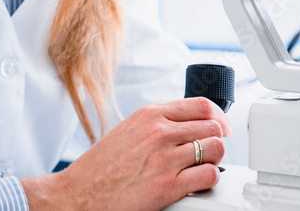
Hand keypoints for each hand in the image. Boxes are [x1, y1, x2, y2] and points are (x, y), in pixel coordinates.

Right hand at [22, 97, 231, 210]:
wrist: (78, 194)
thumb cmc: (99, 167)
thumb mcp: (128, 131)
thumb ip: (157, 124)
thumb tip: (186, 125)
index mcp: (150, 115)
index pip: (202, 106)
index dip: (218, 118)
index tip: (221, 127)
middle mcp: (160, 132)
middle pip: (213, 126)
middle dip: (216, 140)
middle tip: (211, 151)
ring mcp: (166, 158)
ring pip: (215, 149)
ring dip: (214, 159)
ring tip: (203, 166)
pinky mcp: (168, 185)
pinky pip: (208, 176)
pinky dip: (209, 180)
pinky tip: (198, 182)